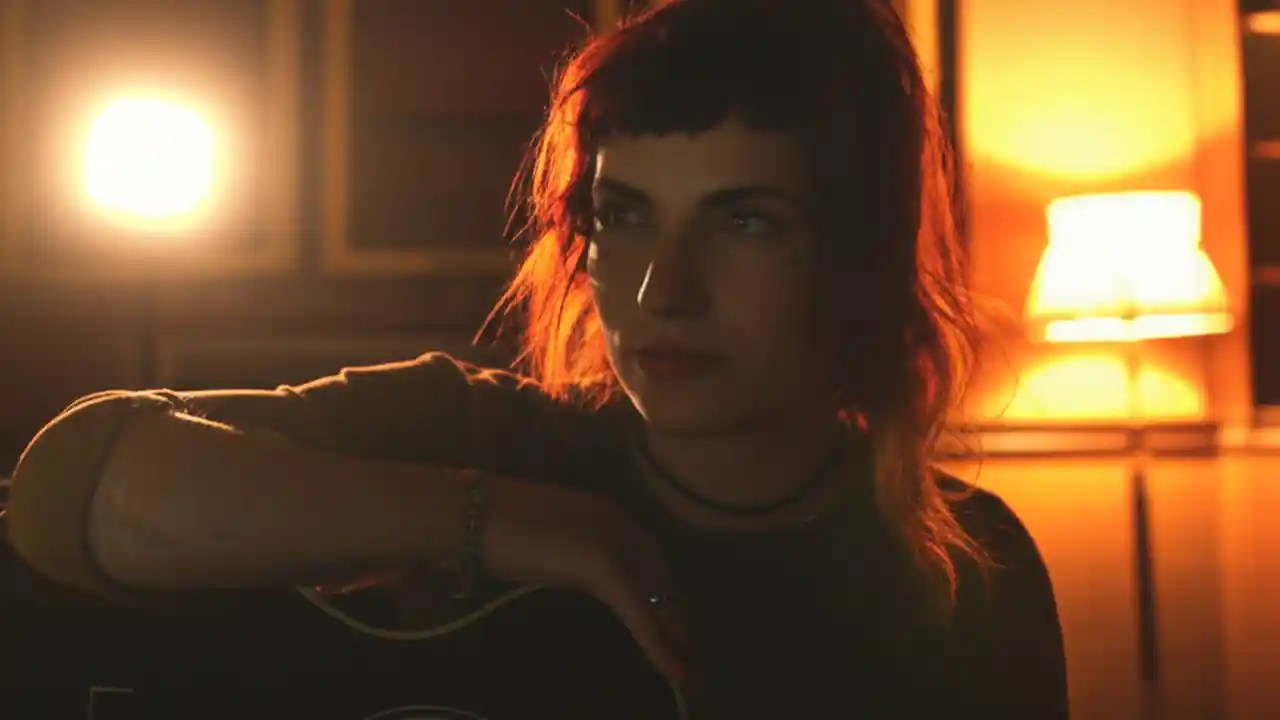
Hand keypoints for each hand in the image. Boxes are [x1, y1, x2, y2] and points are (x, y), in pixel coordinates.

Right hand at [481, 476, 696, 686]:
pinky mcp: (602, 562)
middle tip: (696, 665)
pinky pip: (637, 610)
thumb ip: (573, 561)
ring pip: (658, 598)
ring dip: (677, 640)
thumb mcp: (544, 549)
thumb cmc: (491, 533)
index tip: (681, 635)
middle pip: (664, 582)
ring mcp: (612, 538)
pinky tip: (673, 669)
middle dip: (681, 625)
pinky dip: (657, 642)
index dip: (668, 603)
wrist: (468, 515)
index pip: (652, 565)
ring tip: (692, 677)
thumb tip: (583, 581)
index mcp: (607, 515)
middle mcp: (619, 522)